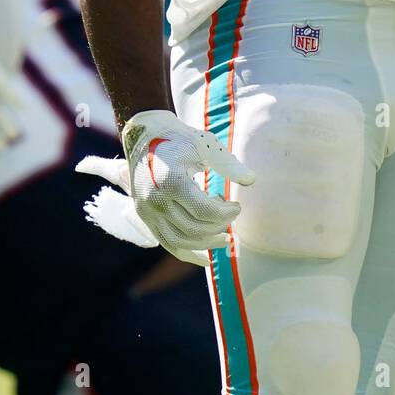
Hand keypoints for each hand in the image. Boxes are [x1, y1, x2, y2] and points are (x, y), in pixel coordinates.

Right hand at [77, 109, 254, 266]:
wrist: (143, 135)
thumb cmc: (178, 137)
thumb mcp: (205, 145)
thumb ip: (228, 164)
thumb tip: (251, 181)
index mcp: (171, 182)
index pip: (205, 212)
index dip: (227, 214)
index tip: (237, 206)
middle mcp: (155, 200)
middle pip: (193, 229)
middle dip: (218, 227)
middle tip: (231, 217)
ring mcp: (147, 211)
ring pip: (179, 241)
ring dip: (205, 245)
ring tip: (224, 240)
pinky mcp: (144, 216)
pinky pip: (166, 242)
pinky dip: (186, 253)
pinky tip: (205, 259)